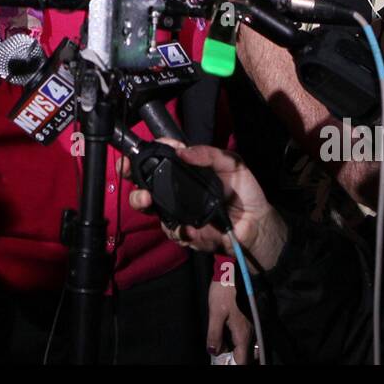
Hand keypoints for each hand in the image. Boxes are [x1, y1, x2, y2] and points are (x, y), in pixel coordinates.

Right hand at [128, 143, 286, 269]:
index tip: (135, 151)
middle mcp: (177, 189)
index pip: (160, 157)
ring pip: (149, 206)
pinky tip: (187, 228)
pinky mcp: (184, 232)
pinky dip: (177, 229)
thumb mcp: (232, 164)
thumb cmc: (244, 190)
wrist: (256, 224)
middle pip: (144, 180)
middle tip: (127, 171)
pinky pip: (171, 230)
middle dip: (131, 173)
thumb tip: (182, 151)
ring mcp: (177, 211)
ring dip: (141, 200)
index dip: (144, 152)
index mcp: (187, 169)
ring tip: (145, 199)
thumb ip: (209, 154)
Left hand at [207, 279, 252, 363]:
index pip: (242, 360)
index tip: (222, 363)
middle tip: (218, 357)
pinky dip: (233, 343)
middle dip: (232, 359)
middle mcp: (249, 333)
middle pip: (244, 356)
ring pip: (242, 348)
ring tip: (218, 349)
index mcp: (242, 334)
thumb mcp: (215, 313)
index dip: (232, 365)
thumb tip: (213, 352)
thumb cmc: (223, 292)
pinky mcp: (245, 322)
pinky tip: (222, 340)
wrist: (230, 273)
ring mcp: (248, 327)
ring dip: (232, 352)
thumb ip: (214, 334)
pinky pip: (241, 339)